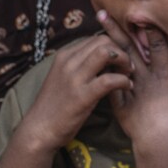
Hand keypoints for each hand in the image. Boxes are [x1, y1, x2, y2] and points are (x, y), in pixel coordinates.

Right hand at [15, 34, 134, 156]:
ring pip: (106, 53)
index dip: (113, 46)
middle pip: (103, 41)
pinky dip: (123, 81)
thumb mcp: (63, 78)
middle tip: (127, 66)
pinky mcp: (82, 96)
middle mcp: (68, 62)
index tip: (120, 60)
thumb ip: (79, 65)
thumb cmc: (54, 106)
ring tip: (128, 74)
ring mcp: (74, 78)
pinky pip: (109, 79)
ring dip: (124, 61)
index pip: (95, 39)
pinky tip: (127, 87)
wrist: (39, 129)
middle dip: (121, 50)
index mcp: (64, 56)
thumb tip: (103, 57)